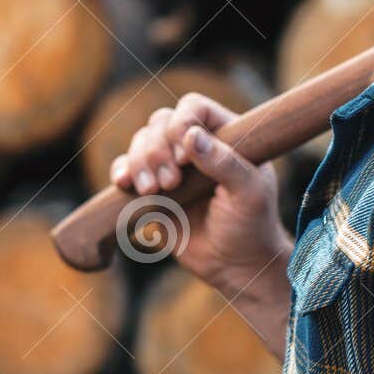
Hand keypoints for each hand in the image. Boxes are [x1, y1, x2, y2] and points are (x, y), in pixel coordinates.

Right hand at [111, 93, 293, 349]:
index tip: (185, 155)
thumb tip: (191, 136)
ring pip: (141, 142)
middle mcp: (196, 145)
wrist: (235, 266)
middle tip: (171, 182)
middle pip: (160, 122)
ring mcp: (172, 166)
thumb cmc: (252, 226)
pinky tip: (124, 185)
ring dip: (140, 162)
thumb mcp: (249, 194)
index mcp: (226, 135)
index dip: (182, 122)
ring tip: (153, 190)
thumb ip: (225, 162)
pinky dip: (121, 171)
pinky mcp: (152, 189)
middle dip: (157, 149)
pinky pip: (126, 168)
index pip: (194, 107)